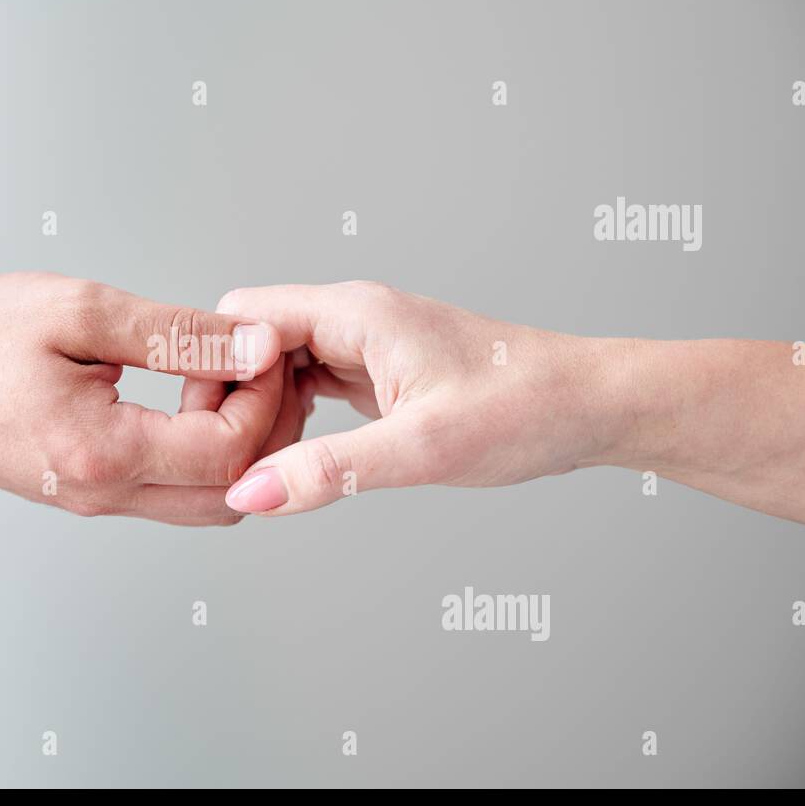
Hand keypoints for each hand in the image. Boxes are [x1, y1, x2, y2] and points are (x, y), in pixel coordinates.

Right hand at [0, 272, 293, 524]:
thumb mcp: (79, 312)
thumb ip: (177, 336)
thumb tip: (255, 344)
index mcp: (102, 453)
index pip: (229, 450)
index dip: (262, 396)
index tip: (256, 344)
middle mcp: (105, 495)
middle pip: (232, 494)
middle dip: (266, 432)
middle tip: (257, 367)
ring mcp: (97, 502)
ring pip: (207, 502)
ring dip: (236, 445)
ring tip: (223, 376)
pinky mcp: (90, 493)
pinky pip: (172, 491)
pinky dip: (202, 450)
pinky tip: (190, 393)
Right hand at [217, 282, 606, 514]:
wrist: (593, 407)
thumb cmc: (527, 408)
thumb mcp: (421, 449)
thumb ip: (328, 470)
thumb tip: (248, 493)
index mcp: (356, 312)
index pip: (241, 319)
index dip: (214, 372)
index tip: (211, 433)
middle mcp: (354, 319)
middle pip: (252, 343)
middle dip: (233, 399)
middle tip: (236, 462)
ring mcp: (366, 346)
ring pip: (278, 369)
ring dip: (263, 414)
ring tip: (264, 468)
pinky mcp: (380, 375)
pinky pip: (311, 388)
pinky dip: (293, 422)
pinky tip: (298, 460)